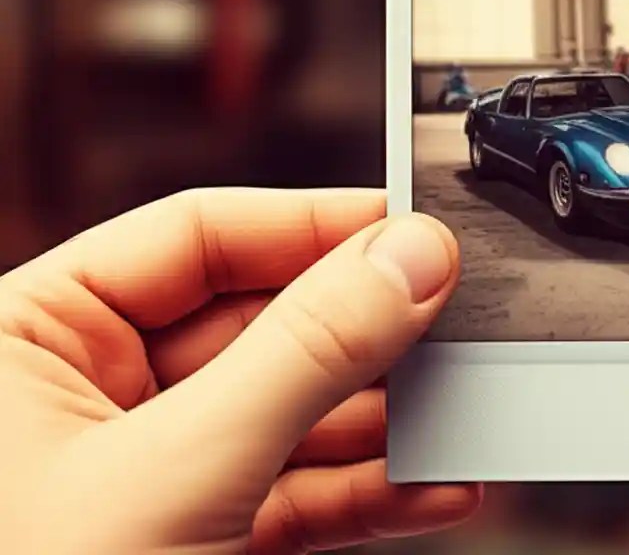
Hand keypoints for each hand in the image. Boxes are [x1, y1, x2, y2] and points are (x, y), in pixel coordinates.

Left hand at [0, 189, 480, 553]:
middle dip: (365, 338)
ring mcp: (148, 470)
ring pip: (290, 413)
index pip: (197, 237)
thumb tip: (406, 261)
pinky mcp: (194, 538)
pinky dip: (368, 495)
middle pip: (260, 324)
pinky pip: (295, 494)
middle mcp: (88, 391)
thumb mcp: (177, 471)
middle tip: (457, 323)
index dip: (313, 227)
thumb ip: (303, 355)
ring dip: (385, 424)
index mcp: (32, 334)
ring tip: (463, 411)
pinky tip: (435, 488)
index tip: (412, 231)